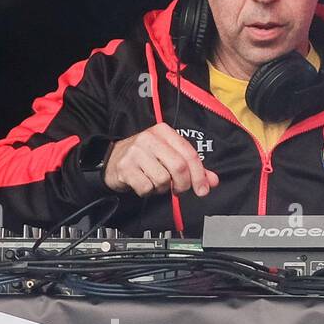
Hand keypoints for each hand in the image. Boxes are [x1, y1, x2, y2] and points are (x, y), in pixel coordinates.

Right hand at [103, 123, 219, 197]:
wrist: (112, 159)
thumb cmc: (144, 158)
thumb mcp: (169, 156)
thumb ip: (192, 167)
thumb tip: (212, 181)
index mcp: (163, 132)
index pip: (190, 154)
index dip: (200, 175)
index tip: (203, 189)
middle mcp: (149, 138)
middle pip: (179, 167)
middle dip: (183, 184)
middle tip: (179, 189)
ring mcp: (135, 152)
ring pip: (162, 179)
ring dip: (162, 188)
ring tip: (155, 182)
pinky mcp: (125, 167)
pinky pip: (146, 187)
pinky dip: (148, 191)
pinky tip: (144, 184)